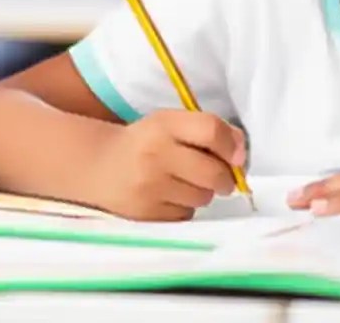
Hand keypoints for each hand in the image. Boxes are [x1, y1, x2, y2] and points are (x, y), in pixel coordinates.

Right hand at [89, 110, 246, 220]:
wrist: (98, 166)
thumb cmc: (145, 142)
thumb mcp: (171, 124)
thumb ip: (209, 130)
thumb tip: (242, 151)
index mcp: (164, 124)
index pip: (211, 131)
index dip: (232, 145)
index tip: (237, 157)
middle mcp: (156, 154)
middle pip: (214, 172)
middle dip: (225, 178)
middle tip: (218, 177)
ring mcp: (149, 187)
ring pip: (203, 197)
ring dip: (202, 193)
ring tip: (184, 183)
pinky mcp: (146, 214)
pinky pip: (186, 215)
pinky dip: (185, 208)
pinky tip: (168, 196)